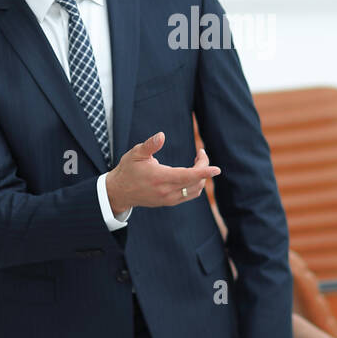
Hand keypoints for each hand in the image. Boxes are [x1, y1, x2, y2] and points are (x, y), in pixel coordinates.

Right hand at [105, 131, 220, 215]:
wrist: (119, 192)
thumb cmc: (128, 169)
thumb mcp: (136, 153)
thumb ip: (150, 145)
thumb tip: (162, 135)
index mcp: (160, 178)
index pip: (188, 176)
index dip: (203, 171)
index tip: (217, 169)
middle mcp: (166, 191)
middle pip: (195, 182)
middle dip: (204, 167)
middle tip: (200, 153)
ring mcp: (169, 199)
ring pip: (195, 190)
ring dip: (201, 177)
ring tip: (197, 161)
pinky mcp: (169, 202)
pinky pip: (189, 195)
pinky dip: (195, 184)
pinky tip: (192, 174)